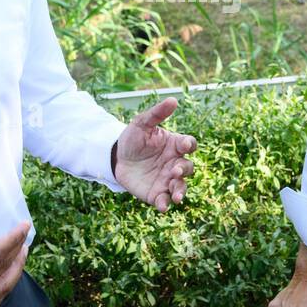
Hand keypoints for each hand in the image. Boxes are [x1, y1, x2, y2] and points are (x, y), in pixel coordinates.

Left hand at [114, 96, 196, 212]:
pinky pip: (164, 200)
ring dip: (180, 191)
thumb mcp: (141, 124)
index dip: (189, 145)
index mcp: (175, 145)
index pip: (189, 145)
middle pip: (189, 167)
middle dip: (184, 169)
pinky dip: (165, 204)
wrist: (117, 158)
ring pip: (181, 187)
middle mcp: (175, 163)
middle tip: (175, 170)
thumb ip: (156, 114)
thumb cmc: (133, 139)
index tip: (183, 145)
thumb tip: (173, 100)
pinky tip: (162, 206)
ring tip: (176, 196)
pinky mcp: (156, 193)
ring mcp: (167, 180)